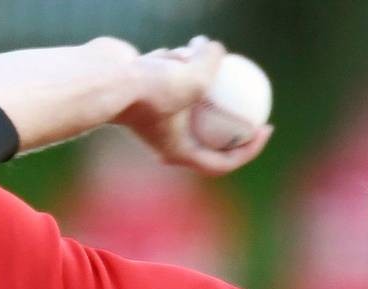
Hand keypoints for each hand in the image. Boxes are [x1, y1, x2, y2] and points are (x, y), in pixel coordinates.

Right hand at [114, 36, 272, 175]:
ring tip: (206, 58)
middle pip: (208, 131)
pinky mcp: (143, 93)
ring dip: (199, 78)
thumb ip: (212, 64)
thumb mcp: (195, 79)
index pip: (222, 161)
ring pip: (188, 98)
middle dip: (228, 113)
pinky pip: (169, 80)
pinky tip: (180, 49)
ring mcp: (154, 115)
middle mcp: (166, 138)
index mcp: (178, 152)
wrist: (102, 80)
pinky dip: (176, 67)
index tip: (264, 127)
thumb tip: (219, 49)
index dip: (249, 149)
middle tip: (250, 96)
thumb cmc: (148, 89)